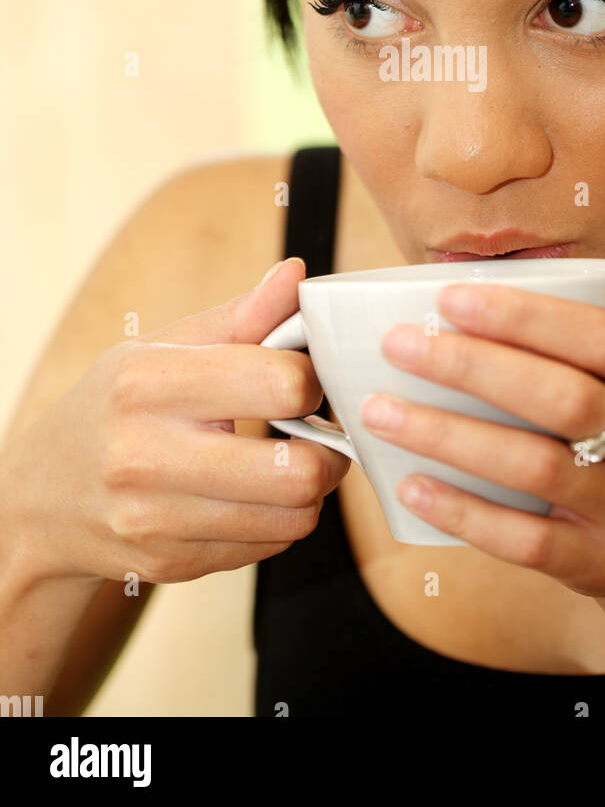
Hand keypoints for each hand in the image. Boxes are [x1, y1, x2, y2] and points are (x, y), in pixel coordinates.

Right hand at [1, 258, 349, 585]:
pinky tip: (254, 495)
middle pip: (298, 470)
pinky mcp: (168, 563)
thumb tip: (296, 275)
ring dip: (310, 490)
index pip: (281, 384)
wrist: (43, 496)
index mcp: (148, 383)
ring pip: (293, 517)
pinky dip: (278, 521)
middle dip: (328, 449)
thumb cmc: (115, 407)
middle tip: (319, 433)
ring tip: (291, 462)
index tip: (305, 380)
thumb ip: (238, 317)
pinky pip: (268, 546)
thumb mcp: (160, 348)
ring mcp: (155, 519)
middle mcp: (145, 455)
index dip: (313, 380)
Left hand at [360, 245, 604, 608]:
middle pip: (563, 401)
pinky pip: (523, 540)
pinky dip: (463, 512)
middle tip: (398, 343)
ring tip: (380, 410)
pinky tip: (409, 485)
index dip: (527, 316)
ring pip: (534, 469)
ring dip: (449, 437)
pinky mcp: (595, 562)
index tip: (449, 295)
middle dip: (472, 367)